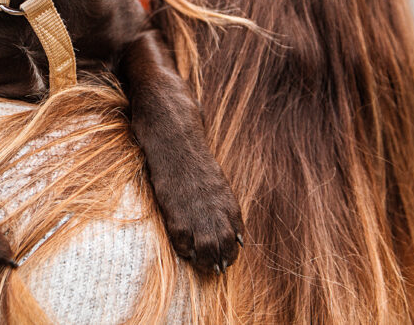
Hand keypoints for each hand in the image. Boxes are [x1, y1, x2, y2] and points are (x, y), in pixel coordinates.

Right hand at [152, 150, 243, 275]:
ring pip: (206, 249)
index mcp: (229, 203)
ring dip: (206, 261)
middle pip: (223, 246)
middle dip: (222, 260)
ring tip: (203, 265)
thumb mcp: (219, 185)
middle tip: (217, 267)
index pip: (237, 236)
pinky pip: (183, 242)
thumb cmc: (196, 164)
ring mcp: (196, 214)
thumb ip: (226, 208)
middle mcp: (215, 212)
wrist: (177, 145)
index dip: (233, 250)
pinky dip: (185, 250)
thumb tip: (236, 235)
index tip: (229, 257)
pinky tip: (185, 250)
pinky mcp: (176, 213)